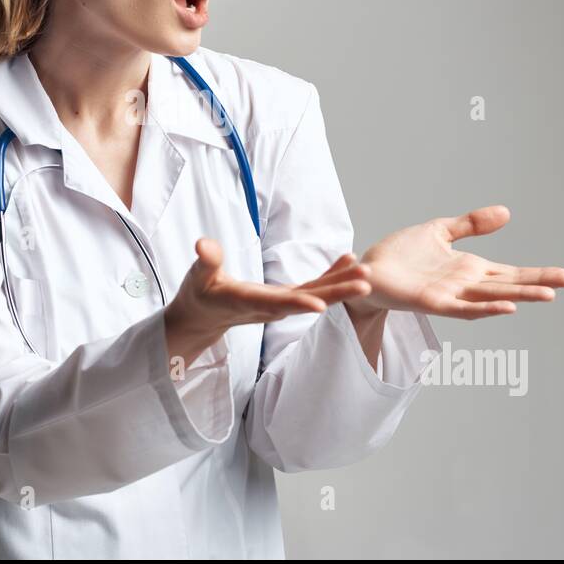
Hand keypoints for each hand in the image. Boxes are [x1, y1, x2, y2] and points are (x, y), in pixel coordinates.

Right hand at [164, 237, 371, 365]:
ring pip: (315, 295)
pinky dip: (330, 276)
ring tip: (366, 272)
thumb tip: (203, 244)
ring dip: (341, 284)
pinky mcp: (284, 299)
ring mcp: (279, 304)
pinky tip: (348, 261)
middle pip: (306, 301)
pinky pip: (312, 288)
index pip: (276, 304)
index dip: (298, 304)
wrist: (202, 319)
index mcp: (247, 302)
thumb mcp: (197, 277)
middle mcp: (269, 307)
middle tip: (365, 283)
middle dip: (336, 293)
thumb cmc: (198, 296)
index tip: (321, 306)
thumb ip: (206, 261)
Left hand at [347, 205, 563, 319]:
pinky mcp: (432, 302)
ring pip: (492, 298)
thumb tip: (506, 212)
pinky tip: (507, 307)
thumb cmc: (401, 255)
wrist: (368, 271)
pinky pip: (463, 308)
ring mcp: (451, 295)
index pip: (511, 272)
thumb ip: (471, 225)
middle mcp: (465, 284)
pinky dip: (485, 309)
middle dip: (539, 284)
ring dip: (518, 297)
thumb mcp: (440, 231)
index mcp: (470, 269)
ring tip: (547, 295)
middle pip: (509, 285)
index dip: (539, 274)